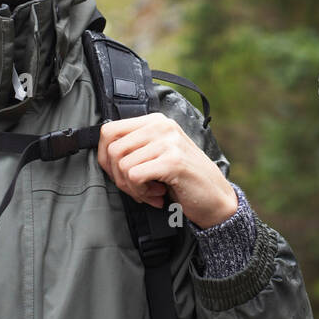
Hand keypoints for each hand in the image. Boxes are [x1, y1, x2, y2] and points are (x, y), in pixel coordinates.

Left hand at [97, 114, 238, 228]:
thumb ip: (135, 147)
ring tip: (150, 192)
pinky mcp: (172, 161)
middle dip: (118, 177)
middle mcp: (161, 126)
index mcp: (155, 121)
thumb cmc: (183, 179)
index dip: (104, 157)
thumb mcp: (158, 154)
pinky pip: (134, 176)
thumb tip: (102, 153)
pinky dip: (141, 192)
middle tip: (136, 188)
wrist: (215, 198)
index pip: (108, 131)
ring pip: (122, 164)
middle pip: (112, 149)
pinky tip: (158, 195)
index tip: (119, 174)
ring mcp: (168, 141)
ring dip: (132, 188)